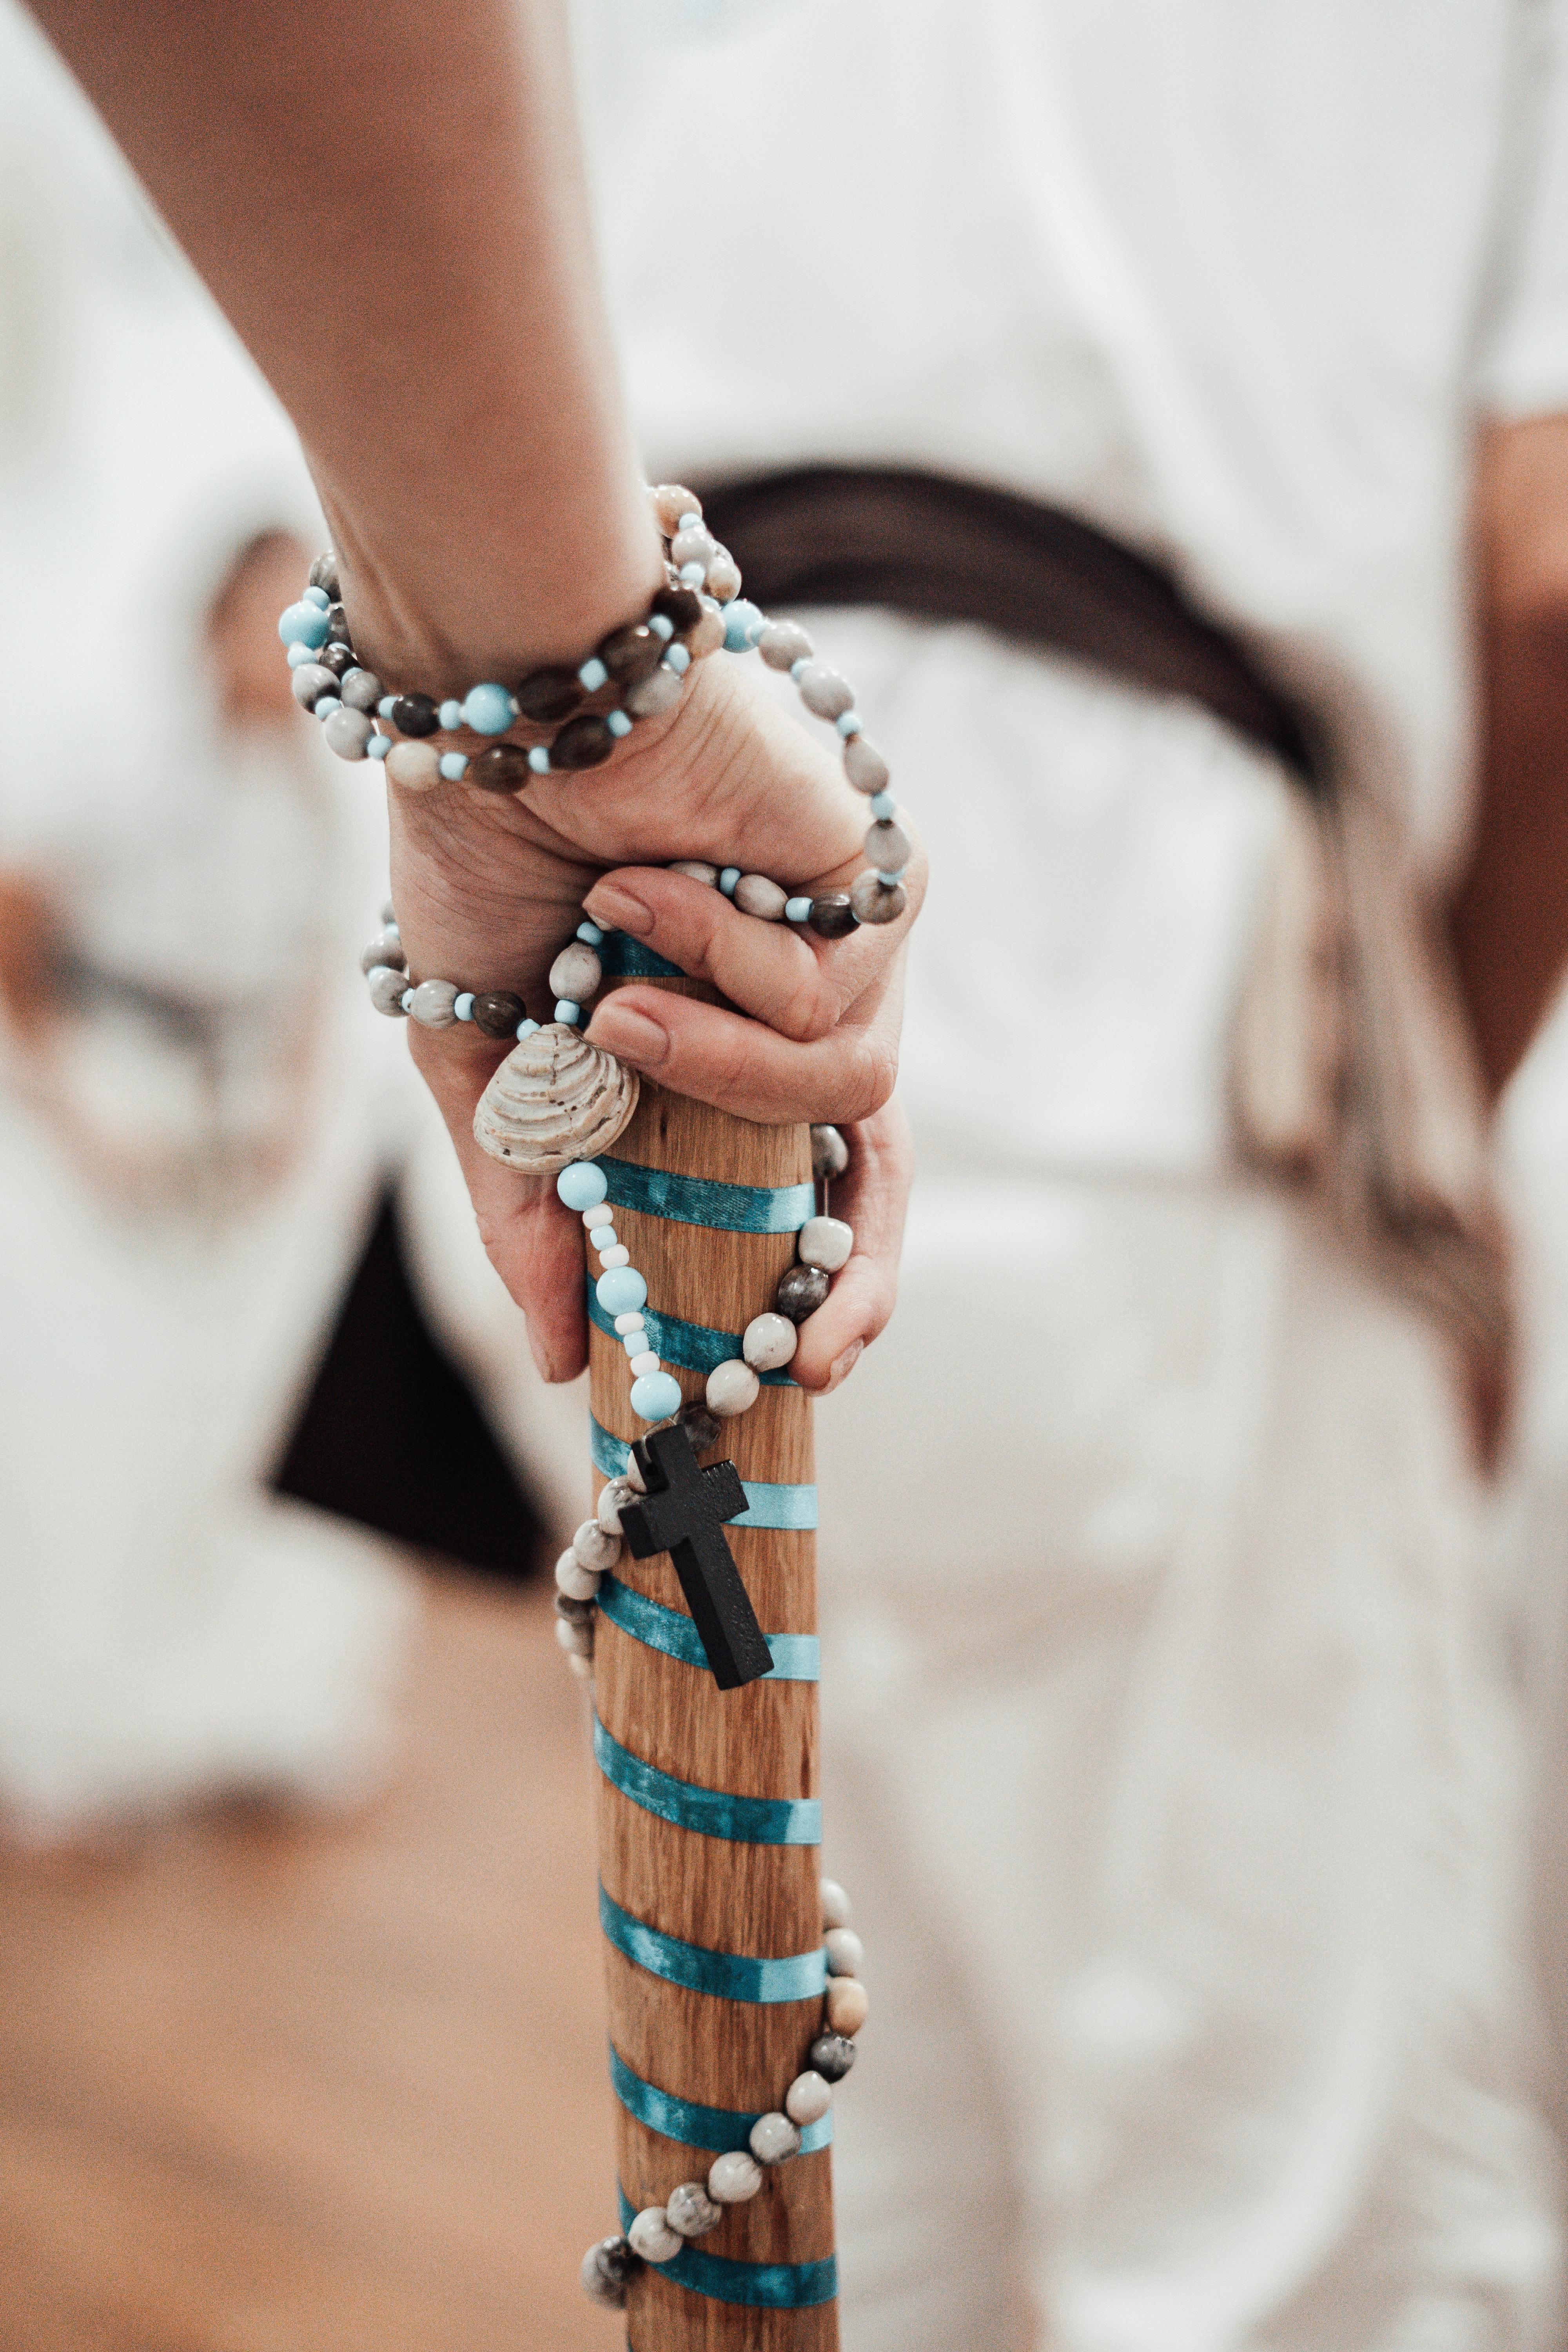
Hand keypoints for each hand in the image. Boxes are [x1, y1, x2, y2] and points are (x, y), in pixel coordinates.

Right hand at [384, 648, 923, 1381]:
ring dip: (712, 1063)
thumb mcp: (485, 1058)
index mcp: (722, 1031)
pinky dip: (713, 961)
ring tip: (611, 1003)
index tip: (797, 1373)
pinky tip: (646, 886)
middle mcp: (803, 992)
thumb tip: (556, 1357)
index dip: (821, 1281)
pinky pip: (821, 992)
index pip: (808, 1178)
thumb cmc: (487, 850)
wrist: (510, 699)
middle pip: (880, 1161)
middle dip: (857, 1270)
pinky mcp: (877, 879)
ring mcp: (850, 939)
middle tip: (811, 1358)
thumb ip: (529, 1207)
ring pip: (846, 1082)